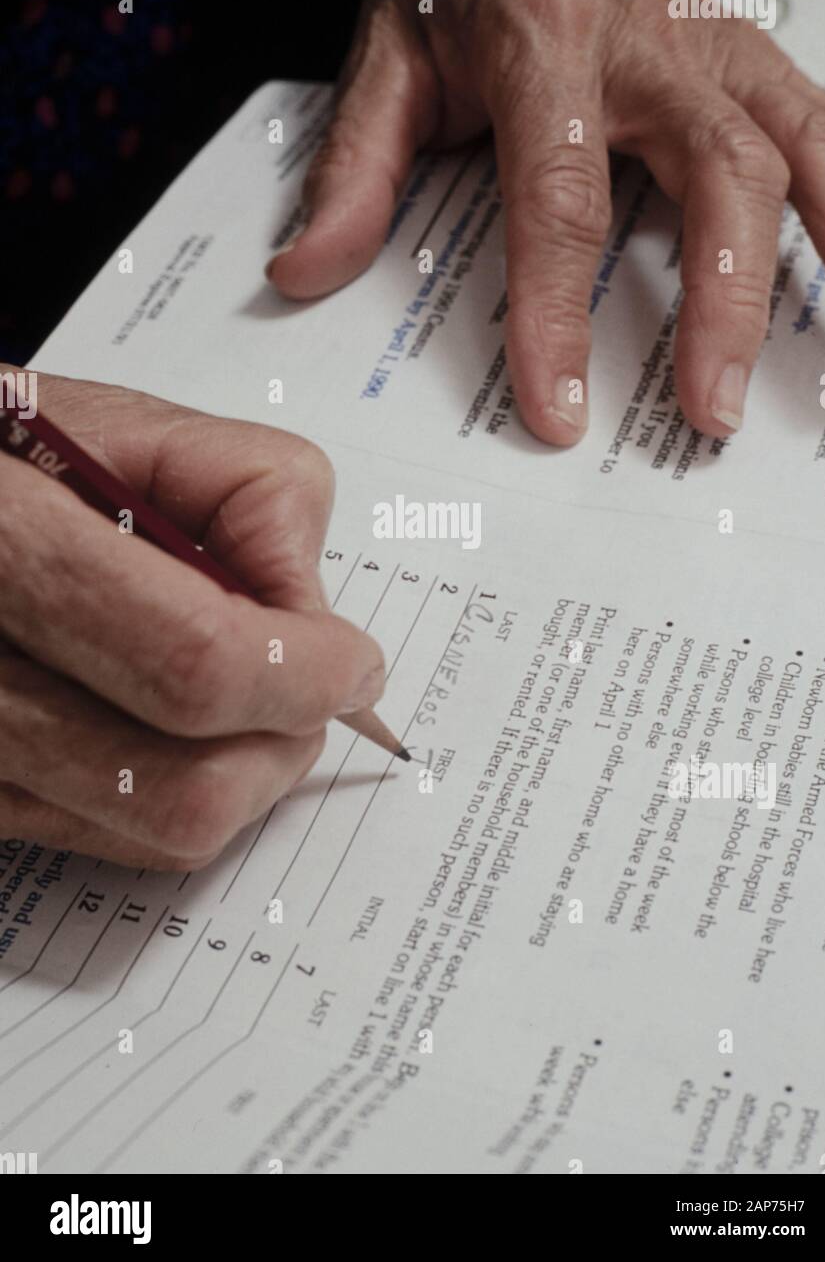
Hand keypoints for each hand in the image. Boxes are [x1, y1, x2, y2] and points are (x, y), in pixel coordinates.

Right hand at [0, 373, 383, 867]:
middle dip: (286, 736)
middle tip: (307, 681)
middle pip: (188, 786)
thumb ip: (247, 489)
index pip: (197, 664)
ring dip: (242, 768)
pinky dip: (172, 787)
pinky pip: (113, 840)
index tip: (352, 662)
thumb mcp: (118, 421)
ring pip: (160, 833)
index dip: (306, 674)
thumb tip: (310, 610)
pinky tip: (157, 712)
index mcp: (4, 548)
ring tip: (236, 688)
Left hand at [266, 0, 824, 444]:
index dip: (560, 314)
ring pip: (799, 144)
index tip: (559, 407)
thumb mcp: (385, 56)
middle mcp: (647, 45)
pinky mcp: (746, 52)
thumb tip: (308, 270)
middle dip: (723, 304)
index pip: (560, 203)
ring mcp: (712, 45)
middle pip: (717, 178)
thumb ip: (354, 166)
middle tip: (709, 408)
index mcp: (545, 48)